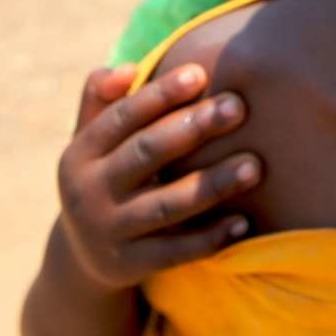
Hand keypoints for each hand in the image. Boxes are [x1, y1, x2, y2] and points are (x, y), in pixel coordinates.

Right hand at [55, 63, 260, 290]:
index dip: (160, 94)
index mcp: (80, 152)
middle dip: (194, 128)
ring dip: (212, 184)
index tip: (201, 73)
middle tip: (238, 107)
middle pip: (147, 153)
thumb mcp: (91, 139)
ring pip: (166, 205)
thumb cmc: (105, 176)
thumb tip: (129, 69)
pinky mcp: (129, 267)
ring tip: (254, 165)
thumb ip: (101, 98)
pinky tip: (244, 221)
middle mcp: (88, 191)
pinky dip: (209, 237)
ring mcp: (108, 231)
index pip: (123, 117)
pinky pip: (175, 252)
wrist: (83, 256)